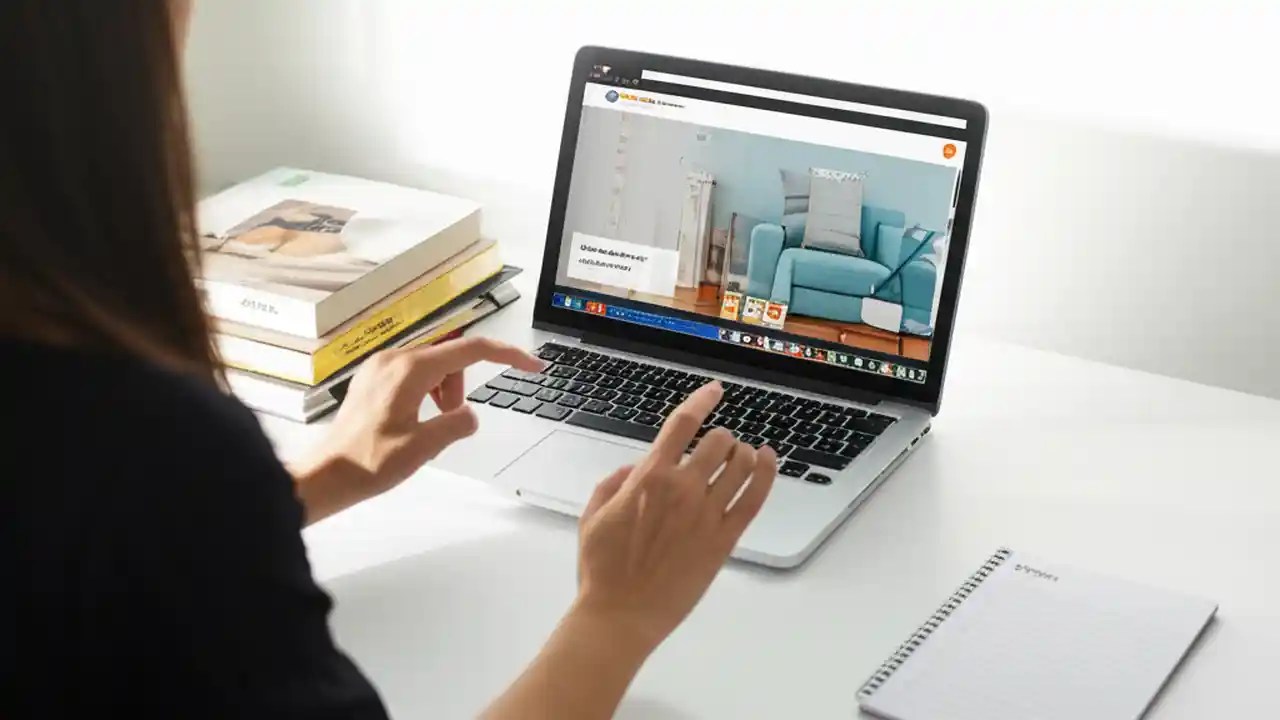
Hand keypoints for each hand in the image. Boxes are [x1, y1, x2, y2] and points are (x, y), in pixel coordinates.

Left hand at [292, 337, 542, 523]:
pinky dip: (426, 394)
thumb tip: (469, 415)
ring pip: (432, 368)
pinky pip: (412, 376)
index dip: (507, 356)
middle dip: (462, 388)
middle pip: (450, 359)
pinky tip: (414, 423)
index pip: (471, 350)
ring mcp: (380, 368)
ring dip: (444, 393)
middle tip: (451, 422)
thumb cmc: (367, 461)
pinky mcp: (372, 381)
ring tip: (429, 427)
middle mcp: (393, 360)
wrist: (327, 474)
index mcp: (410, 370)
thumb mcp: (425, 446)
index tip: (530, 365)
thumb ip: (458, 424)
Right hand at [571, 382, 776, 652]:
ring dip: (743, 452)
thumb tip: (635, 467)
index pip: (683, 424)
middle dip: (720, 437)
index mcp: (650, 477)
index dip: (702, 400)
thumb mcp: (593, 515)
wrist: (620, 614)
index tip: (714, 391)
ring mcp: (707, 513)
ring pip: (741, 465)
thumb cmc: (601, 568)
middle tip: (717, 446)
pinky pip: (755, 498)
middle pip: (718, 441)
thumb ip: (613, 482)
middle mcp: (683, 488)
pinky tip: (768, 460)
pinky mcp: (724, 539)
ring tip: (739, 456)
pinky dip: (766, 472)